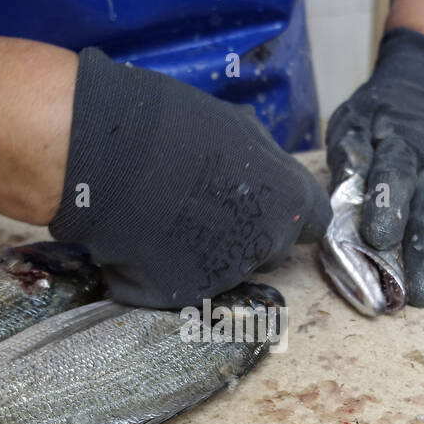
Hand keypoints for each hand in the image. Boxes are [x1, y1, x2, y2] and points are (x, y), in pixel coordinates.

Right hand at [49, 48, 328, 307]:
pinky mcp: (178, 297)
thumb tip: (261, 172)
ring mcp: (221, 277)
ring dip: (204, 253)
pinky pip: (175, 285)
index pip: (315, 221)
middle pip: (270, 250)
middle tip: (208, 207)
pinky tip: (137, 238)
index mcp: (289, 202)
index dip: (290, 212)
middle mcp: (264, 247)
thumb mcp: (236, 127)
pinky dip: (159, 268)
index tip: (268, 203)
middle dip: (248, 235)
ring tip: (164, 218)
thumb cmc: (173, 125)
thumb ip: (260, 162)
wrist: (108, 156)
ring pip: (223, 272)